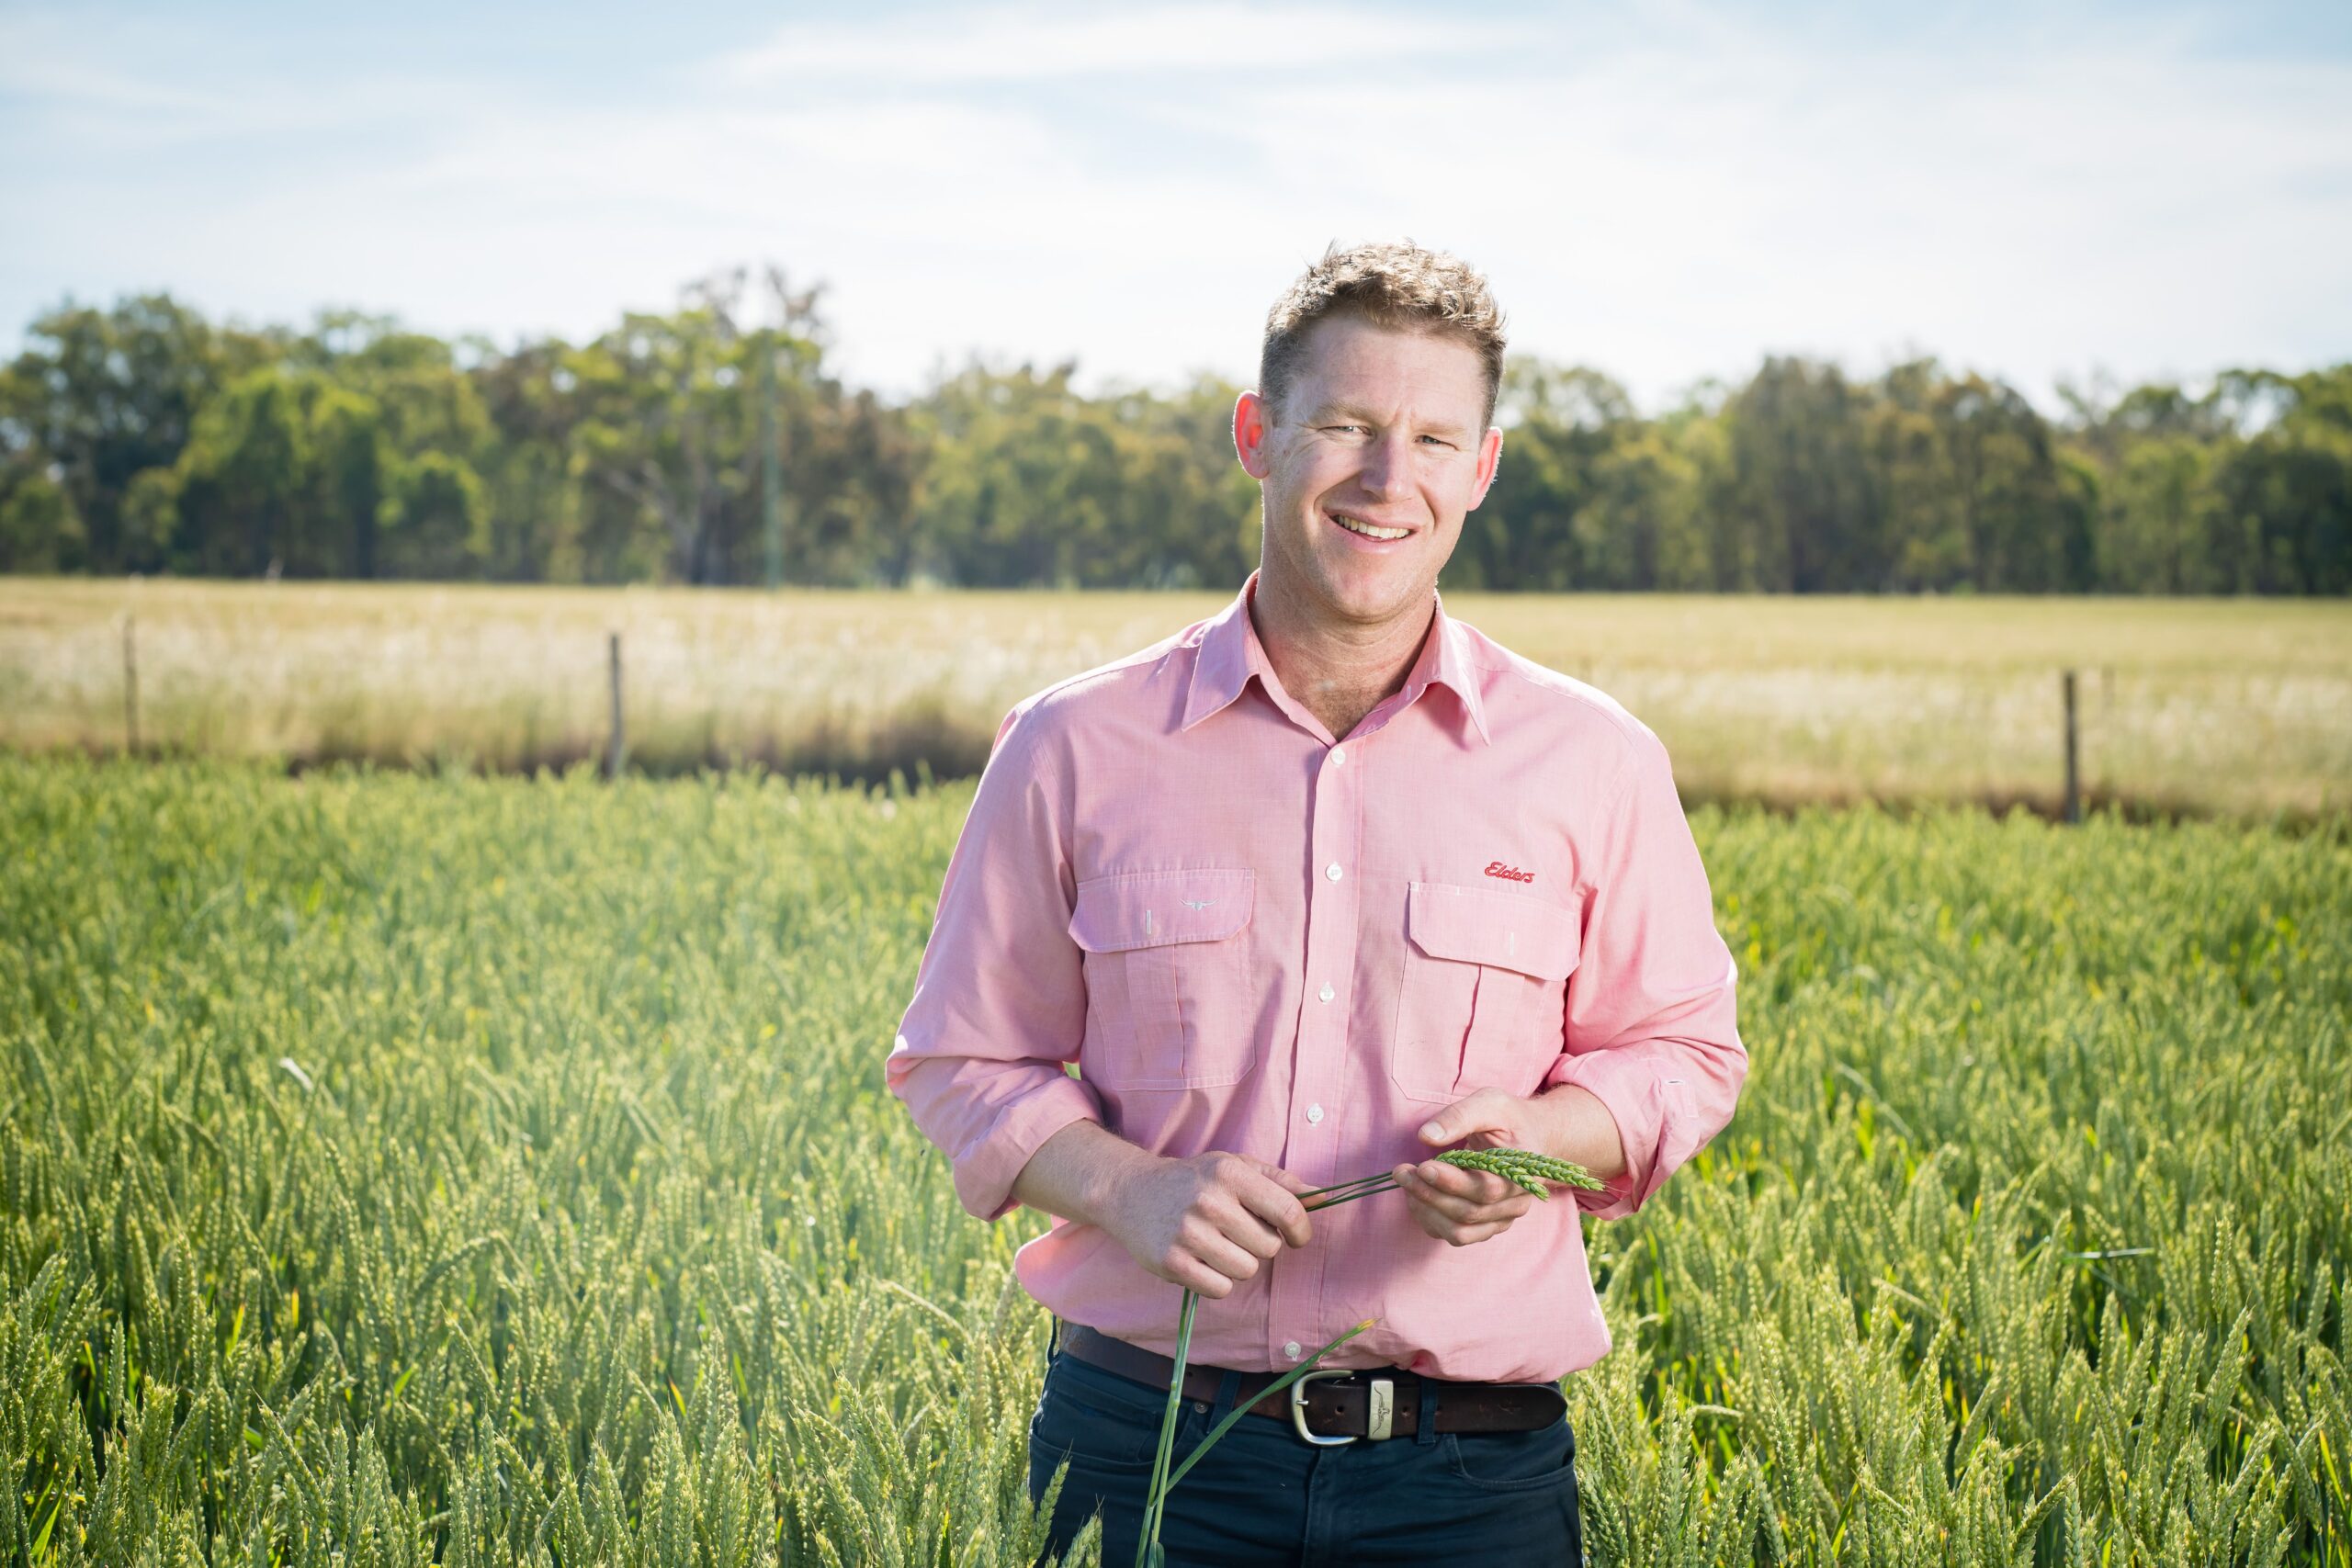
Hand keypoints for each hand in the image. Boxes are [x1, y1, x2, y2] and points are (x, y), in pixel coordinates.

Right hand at [1102, 1150, 1313, 1298]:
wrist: (1131, 1192)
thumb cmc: (1194, 1180)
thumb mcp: (1235, 1166)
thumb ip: (1280, 1181)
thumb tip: (1322, 1197)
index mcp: (1230, 1173)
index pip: (1288, 1211)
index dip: (1301, 1230)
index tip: (1296, 1236)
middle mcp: (1210, 1201)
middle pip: (1268, 1247)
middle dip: (1261, 1244)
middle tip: (1238, 1232)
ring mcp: (1189, 1233)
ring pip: (1246, 1270)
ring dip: (1239, 1263)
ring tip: (1219, 1244)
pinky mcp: (1172, 1262)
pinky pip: (1220, 1289)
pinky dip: (1217, 1280)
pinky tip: (1202, 1260)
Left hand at [1393, 1087, 1540, 1246]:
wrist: (1530, 1136)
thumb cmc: (1509, 1118)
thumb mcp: (1489, 1103)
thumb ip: (1459, 1116)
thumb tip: (1426, 1136)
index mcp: (1521, 1174)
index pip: (1486, 1189)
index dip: (1451, 1182)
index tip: (1423, 1166)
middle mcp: (1515, 1203)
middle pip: (1468, 1213)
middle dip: (1429, 1193)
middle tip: (1401, 1171)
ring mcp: (1500, 1219)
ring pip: (1459, 1232)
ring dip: (1426, 1210)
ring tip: (1406, 1183)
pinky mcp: (1485, 1226)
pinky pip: (1453, 1234)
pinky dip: (1429, 1219)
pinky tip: (1416, 1195)